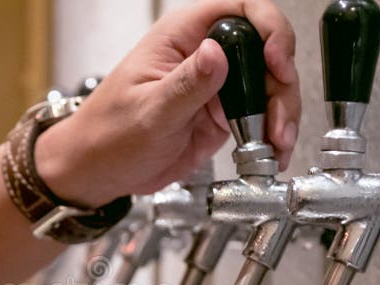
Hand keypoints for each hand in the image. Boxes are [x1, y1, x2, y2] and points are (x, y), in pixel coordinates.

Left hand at [35, 0, 300, 206]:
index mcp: (181, 38)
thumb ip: (186, 85)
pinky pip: (258, 117)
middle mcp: (203, 57)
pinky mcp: (220, 116)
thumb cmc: (107, 136)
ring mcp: (215, 87)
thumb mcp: (148, 113)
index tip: (276, 61)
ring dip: (281, 113)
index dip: (268, 29)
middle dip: (281, 83)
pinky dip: (272, 133)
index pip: (239, 10)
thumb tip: (217, 52)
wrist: (97, 172)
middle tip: (279, 117)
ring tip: (278, 144)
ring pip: (268, 86)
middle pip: (264, 50)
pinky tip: (273, 150)